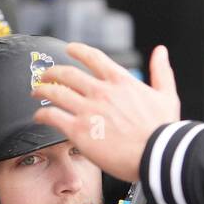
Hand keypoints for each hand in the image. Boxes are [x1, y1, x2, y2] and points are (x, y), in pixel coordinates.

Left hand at [32, 43, 180, 182]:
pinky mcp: (79, 131)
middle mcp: (101, 92)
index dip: (78, 50)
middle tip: (46, 75)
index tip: (70, 49)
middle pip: (68, 74)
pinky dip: (42, 115)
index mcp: (121, 81)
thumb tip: (161, 52)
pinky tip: (38, 117)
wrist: (157, 154)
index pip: (93, 57)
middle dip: (53, 72)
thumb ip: (161, 72)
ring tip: (36, 92)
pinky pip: (53, 117)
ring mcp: (88, 110)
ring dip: (42, 90)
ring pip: (56, 92)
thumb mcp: (167, 95)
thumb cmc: (163, 130)